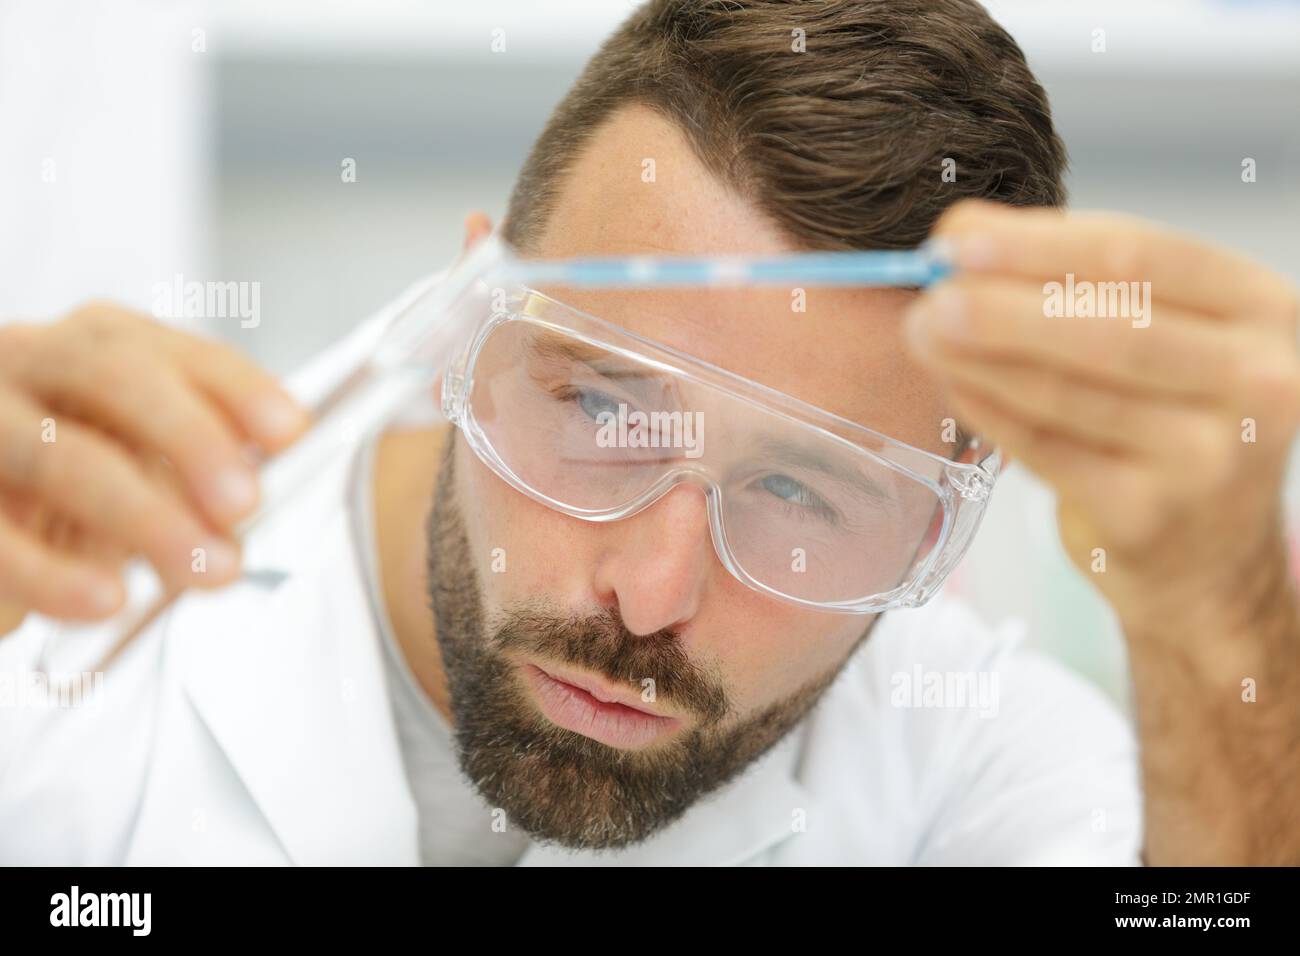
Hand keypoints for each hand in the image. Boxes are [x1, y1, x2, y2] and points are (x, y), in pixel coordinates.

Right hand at [0, 301, 309, 628]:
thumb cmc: (64, 496)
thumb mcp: (129, 470)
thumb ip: (186, 474)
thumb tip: (248, 509)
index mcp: (84, 349)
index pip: (165, 348)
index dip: (232, 384)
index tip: (290, 430)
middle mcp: (24, 366)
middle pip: (111, 374)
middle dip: (190, 437)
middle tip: (244, 505)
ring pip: (57, 453)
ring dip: (143, 515)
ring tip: (206, 569)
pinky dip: (52, 571)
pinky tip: (104, 599)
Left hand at [905, 199, 1299, 635]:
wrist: (1208, 557)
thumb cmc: (1168, 420)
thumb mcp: (1160, 336)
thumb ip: (1073, 280)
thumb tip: (957, 236)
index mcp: (1263, 309)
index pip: (1139, 255)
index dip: (1037, 243)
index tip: (955, 237)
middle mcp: (1257, 380)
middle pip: (1104, 324)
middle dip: (1000, 305)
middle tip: (929, 293)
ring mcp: (1207, 458)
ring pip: (1064, 390)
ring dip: (978, 357)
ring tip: (923, 333)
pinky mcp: (1147, 515)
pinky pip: (1043, 448)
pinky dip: (988, 412)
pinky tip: (954, 387)